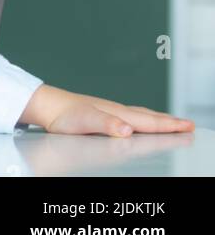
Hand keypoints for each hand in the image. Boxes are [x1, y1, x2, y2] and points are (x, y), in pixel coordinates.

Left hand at [19, 84, 195, 135]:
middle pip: (149, 116)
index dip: (169, 126)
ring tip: (170, 121)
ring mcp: (109, 111)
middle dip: (169, 121)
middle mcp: (116, 111)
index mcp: (117, 113)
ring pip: (139, 114)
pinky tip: (137, 122)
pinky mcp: (101, 114)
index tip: (187, 127)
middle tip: (188, 124)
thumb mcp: (86, 121)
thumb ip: (107, 124)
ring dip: (157, 119)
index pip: (149, 122)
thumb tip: (127, 129)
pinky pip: (129, 116)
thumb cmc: (63, 114)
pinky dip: (141, 119)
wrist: (46, 105)